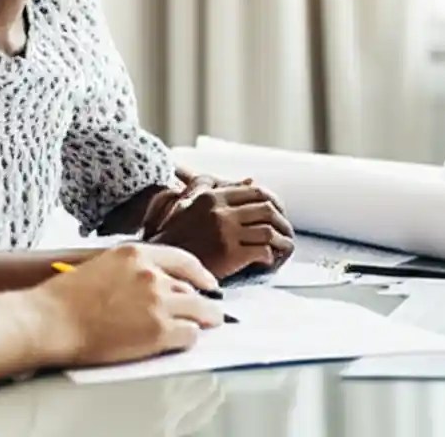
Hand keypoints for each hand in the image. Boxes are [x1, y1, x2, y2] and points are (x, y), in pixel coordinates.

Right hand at [36, 243, 223, 366]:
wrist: (50, 321)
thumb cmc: (63, 299)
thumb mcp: (102, 266)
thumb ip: (131, 272)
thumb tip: (153, 286)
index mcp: (136, 254)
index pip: (183, 260)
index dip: (201, 274)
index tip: (208, 283)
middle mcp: (152, 274)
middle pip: (192, 288)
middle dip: (198, 302)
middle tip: (204, 313)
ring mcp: (158, 301)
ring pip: (200, 311)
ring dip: (201, 320)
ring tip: (202, 328)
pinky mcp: (159, 330)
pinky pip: (191, 334)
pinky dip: (189, 339)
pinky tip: (179, 341)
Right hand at [144, 178, 295, 279]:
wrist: (159, 263)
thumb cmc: (174, 236)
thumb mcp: (191, 205)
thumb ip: (219, 191)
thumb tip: (251, 181)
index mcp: (213, 197)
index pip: (256, 192)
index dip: (273, 202)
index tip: (279, 213)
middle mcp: (221, 211)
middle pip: (267, 209)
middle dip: (282, 222)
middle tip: (285, 232)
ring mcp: (225, 232)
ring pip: (268, 231)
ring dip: (280, 240)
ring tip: (281, 249)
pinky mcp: (229, 254)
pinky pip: (261, 251)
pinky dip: (269, 256)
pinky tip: (267, 261)